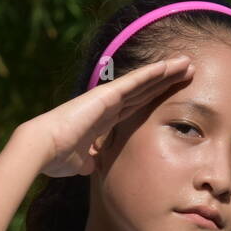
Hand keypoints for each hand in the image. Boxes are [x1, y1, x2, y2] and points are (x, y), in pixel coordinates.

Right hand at [23, 56, 194, 178]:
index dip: (154, 97)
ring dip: (166, 72)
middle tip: (187, 71)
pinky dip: (152, 73)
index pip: (136, 105)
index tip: (171, 91)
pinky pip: (135, 81)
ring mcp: (108, 97)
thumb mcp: (81, 163)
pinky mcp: (106, 95)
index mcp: (105, 120)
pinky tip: (169, 66)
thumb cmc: (57, 157)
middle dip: (166, 80)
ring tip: (186, 63)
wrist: (43, 149)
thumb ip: (90, 161)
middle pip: (145, 90)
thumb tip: (93, 167)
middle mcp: (108, 105)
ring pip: (144, 81)